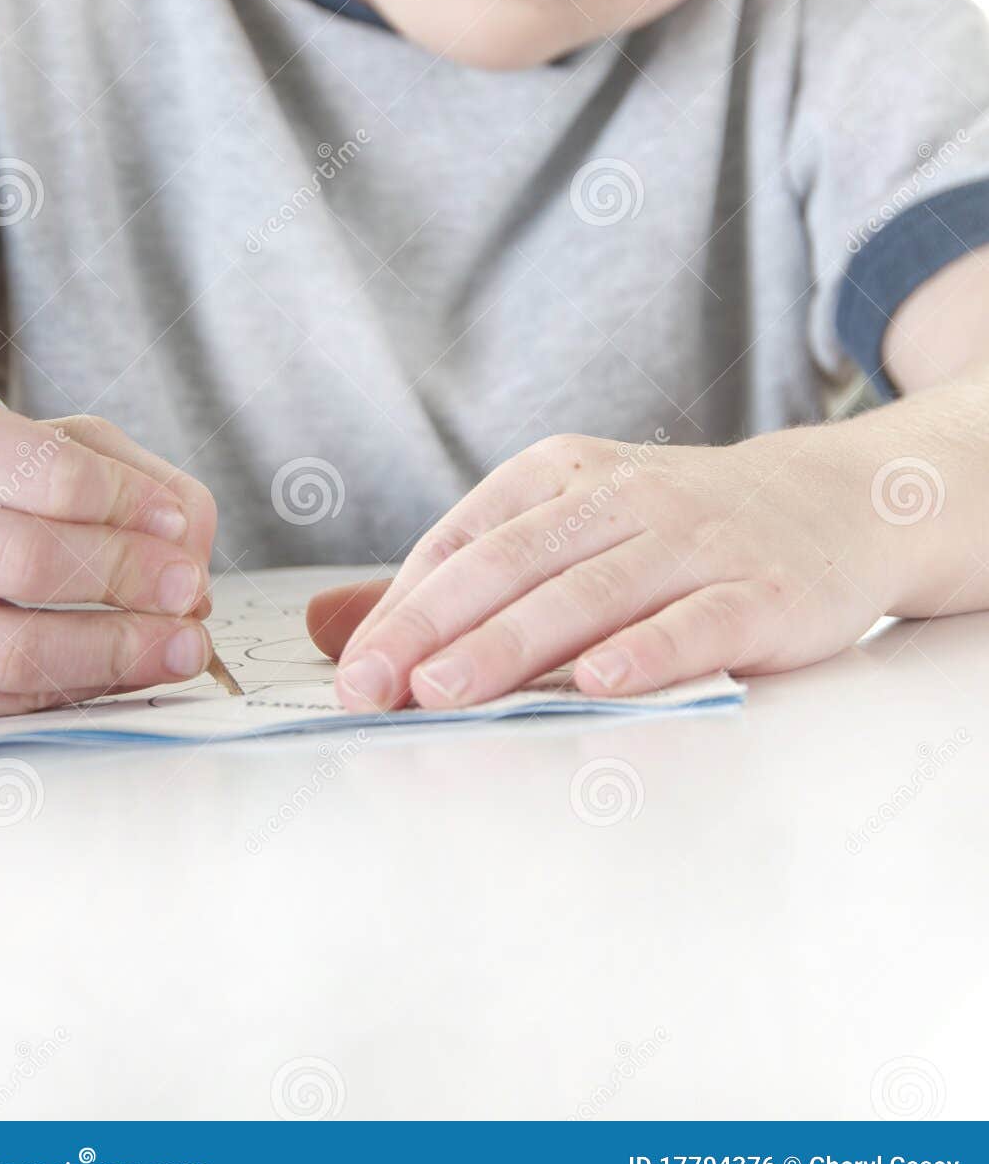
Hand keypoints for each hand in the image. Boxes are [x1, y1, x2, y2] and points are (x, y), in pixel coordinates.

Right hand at [0, 400, 217, 720]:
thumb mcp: (46, 447)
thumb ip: (121, 476)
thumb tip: (186, 546)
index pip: (33, 465)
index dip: (120, 498)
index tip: (176, 525)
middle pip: (21, 558)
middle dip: (125, 575)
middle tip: (188, 589)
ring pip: (5, 649)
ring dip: (116, 651)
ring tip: (182, 645)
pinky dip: (78, 687)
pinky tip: (126, 670)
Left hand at [307, 430, 896, 711]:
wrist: (834, 501)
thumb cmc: (677, 529)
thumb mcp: (570, 526)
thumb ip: (459, 580)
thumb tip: (329, 625)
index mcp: (562, 473)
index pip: (466, 539)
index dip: (403, 607)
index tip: (353, 672)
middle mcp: (624, 498)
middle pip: (513, 563)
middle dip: (433, 629)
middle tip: (371, 688)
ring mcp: (696, 541)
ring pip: (591, 592)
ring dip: (511, 643)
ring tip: (445, 690)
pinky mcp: (760, 591)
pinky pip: (696, 623)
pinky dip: (647, 651)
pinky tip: (600, 680)